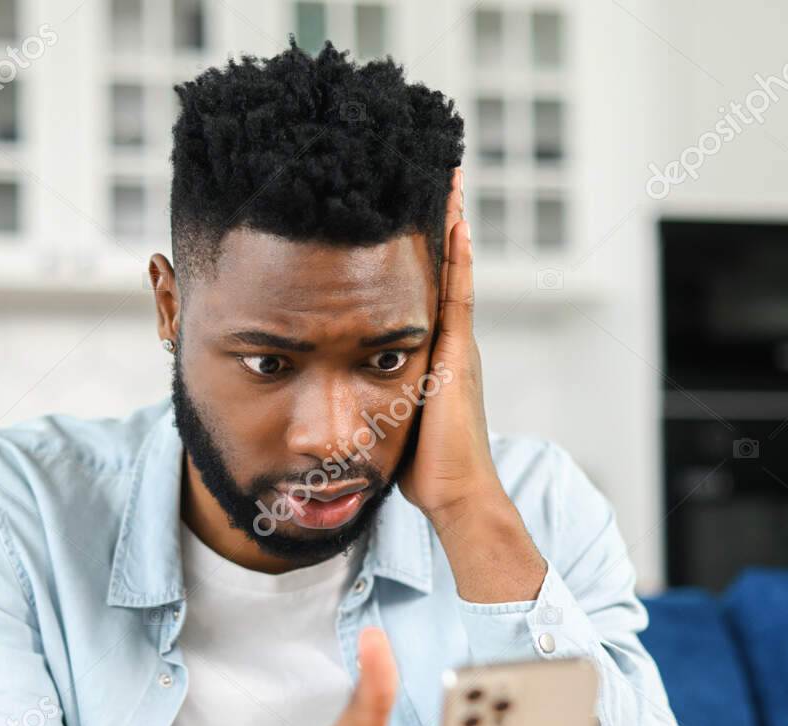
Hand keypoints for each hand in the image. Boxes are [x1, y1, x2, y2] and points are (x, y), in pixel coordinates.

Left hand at [397, 167, 498, 522]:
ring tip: (445, 175)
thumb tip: (329, 394)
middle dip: (439, 219)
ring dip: (450, 222)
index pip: (425, 287)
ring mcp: (457, 345)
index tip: (408, 204)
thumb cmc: (421, 467)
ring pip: (453, 269)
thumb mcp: (387, 417)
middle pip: (442, 266)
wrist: (453, 494)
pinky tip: (455, 221)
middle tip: (429, 169)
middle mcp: (449, 340)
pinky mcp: (457, 355)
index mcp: (432, 352)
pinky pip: (458, 294)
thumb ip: (369, 394)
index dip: (421, 246)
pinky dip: (458, 257)